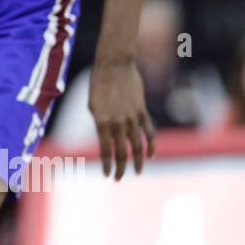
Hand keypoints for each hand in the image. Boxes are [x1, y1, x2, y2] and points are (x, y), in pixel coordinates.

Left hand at [88, 58, 154, 179]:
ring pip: (137, 145)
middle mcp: (117, 121)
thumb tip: (106, 136)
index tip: (106, 175)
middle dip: (120, 168)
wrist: (114, 64)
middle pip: (121, 151)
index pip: (105, 150)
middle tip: (118, 179)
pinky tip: (150, 155)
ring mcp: (131, 117)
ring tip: (137, 172)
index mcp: (101, 121)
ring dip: (137, 161)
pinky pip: (148, 131)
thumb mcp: (93, 104)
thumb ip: (100, 122)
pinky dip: (151, 145)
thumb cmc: (99, 83)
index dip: (106, 165)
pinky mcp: (141, 111)